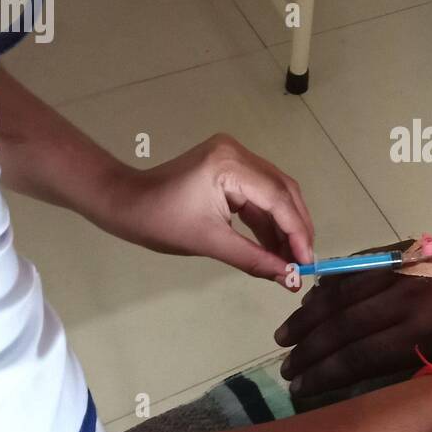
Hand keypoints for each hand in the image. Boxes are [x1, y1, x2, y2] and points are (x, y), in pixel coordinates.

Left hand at [100, 134, 313, 288]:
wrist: (124, 202)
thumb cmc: (159, 221)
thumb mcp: (210, 243)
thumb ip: (255, 259)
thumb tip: (289, 279)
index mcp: (230, 164)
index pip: (277, 197)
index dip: (297, 232)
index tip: (307, 263)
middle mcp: (238, 153)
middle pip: (283, 191)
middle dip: (297, 229)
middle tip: (305, 264)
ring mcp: (235, 158)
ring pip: (275, 194)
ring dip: (284, 227)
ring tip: (293, 260)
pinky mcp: (231, 167)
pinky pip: (259, 195)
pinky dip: (268, 221)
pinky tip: (275, 247)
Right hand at [276, 234, 431, 395]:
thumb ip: (408, 358)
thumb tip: (358, 371)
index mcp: (421, 330)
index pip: (358, 355)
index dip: (324, 372)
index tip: (300, 385)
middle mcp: (405, 298)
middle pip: (343, 326)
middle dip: (309, 347)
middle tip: (285, 362)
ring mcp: (401, 269)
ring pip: (344, 293)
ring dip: (310, 316)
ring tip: (287, 334)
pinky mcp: (401, 248)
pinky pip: (358, 264)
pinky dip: (332, 281)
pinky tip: (312, 296)